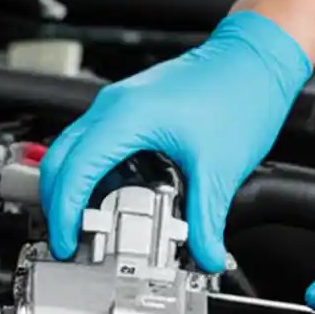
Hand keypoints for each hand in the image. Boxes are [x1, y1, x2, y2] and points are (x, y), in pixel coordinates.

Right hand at [40, 11, 311, 272]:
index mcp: (127, 117)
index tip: (64, 243)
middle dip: (58, 204)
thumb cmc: (240, 93)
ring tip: (90, 226)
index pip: (73, 172)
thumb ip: (208, 221)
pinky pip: (96, 144)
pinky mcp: (131, 108)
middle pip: (60, 160)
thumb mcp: (221, 169)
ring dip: (74, 189)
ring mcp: (120, 104)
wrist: (256, 58)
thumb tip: (204, 255)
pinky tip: (114, 199)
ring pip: (74, 151)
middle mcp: (114, 106)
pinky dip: (94, 174)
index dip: (64, 214)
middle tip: (70, 241)